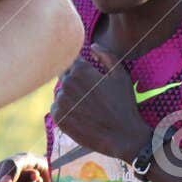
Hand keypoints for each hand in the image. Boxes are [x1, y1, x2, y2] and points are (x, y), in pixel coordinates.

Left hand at [49, 48, 149, 162]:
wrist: (122, 136)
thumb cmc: (124, 104)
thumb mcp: (121, 75)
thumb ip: (106, 56)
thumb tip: (92, 45)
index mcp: (80, 70)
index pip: (71, 61)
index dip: (82, 69)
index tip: (91, 79)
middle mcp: (66, 83)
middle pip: (64, 76)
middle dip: (75, 82)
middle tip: (91, 95)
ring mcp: (60, 101)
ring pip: (60, 92)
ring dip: (70, 96)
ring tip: (88, 107)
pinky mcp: (58, 117)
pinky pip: (57, 107)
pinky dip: (66, 110)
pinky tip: (82, 116)